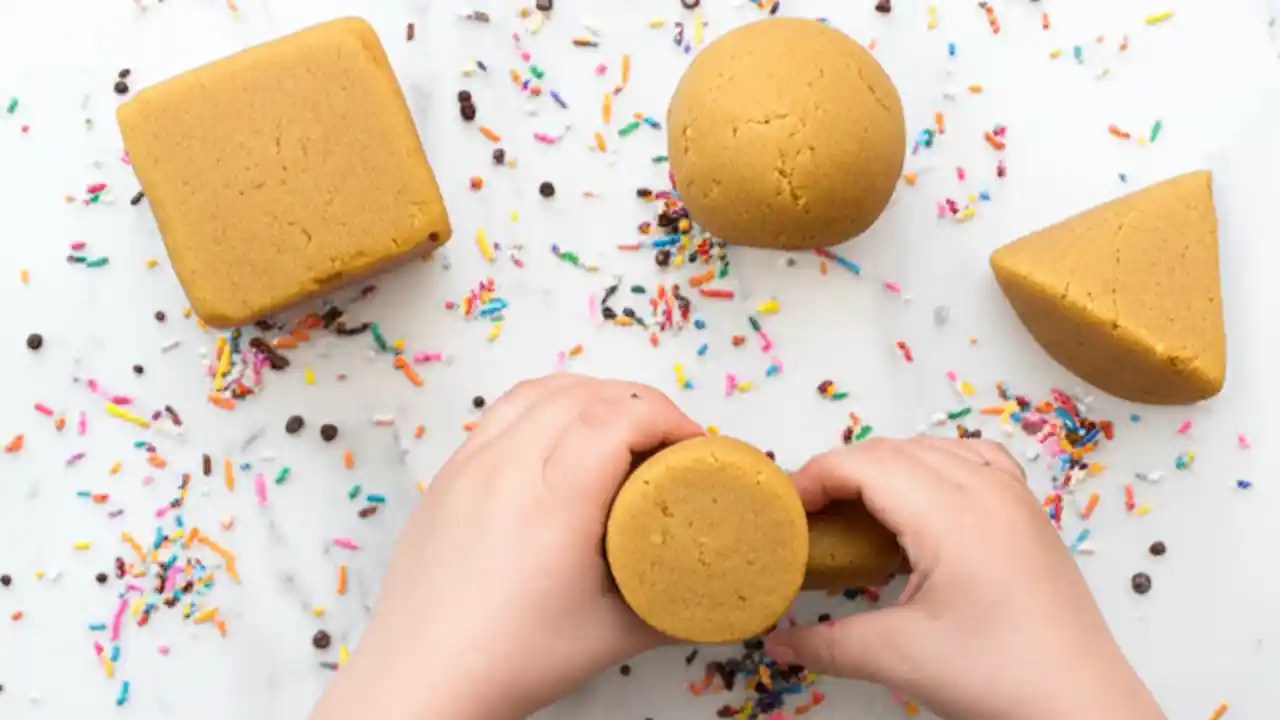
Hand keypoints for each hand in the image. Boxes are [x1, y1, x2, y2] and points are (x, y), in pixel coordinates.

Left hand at [312, 374, 701, 719]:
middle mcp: (507, 468)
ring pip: (540, 391)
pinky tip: (563, 438)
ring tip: (621, 431)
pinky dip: (546, 406)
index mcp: (553, 503)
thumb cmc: (512, 661)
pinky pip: (502, 411)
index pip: (618, 416)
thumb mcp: (613, 636)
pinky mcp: (448, 474)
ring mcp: (469, 464)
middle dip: (640, 404)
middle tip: (669, 442)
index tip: (693, 446)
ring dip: (592, 395)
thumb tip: (723, 588)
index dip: (667, 416)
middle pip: (585, 394)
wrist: (422, 680)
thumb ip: (677, 606)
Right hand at [765, 437, 1162, 719]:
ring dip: (885, 465)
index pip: (866, 464)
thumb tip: (774, 642)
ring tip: (855, 508)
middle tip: (809, 516)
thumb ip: (827, 642)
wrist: (1082, 706)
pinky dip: (934, 463)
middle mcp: (986, 489)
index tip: (785, 511)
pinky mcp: (1029, 512)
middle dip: (842, 471)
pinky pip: (974, 458)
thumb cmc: (997, 677)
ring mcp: (1014, 496)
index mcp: (952, 515)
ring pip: (933, 447)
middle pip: (894, 449)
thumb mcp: (899, 658)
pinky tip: (921, 499)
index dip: (816, 477)